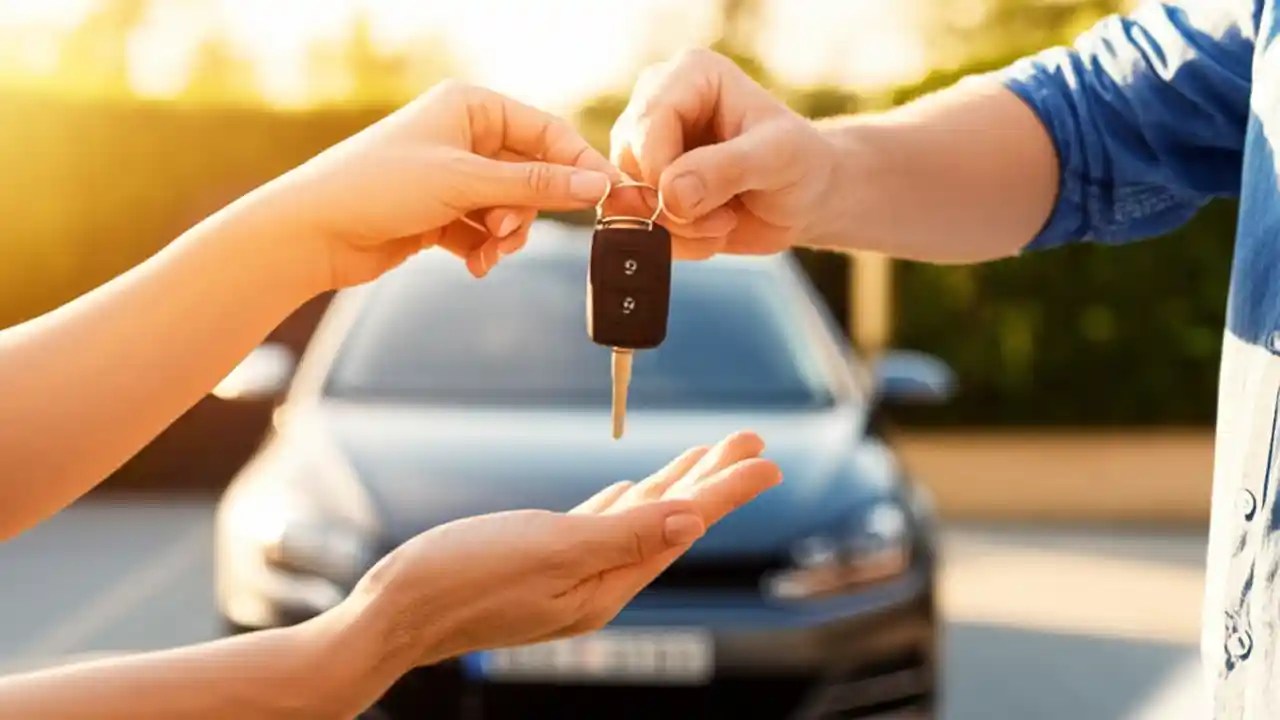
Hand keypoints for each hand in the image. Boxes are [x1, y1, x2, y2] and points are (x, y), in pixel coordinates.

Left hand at [275, 80, 614, 286]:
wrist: (313, 232)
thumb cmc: (379, 187)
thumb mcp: (466, 182)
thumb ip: (536, 184)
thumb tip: (598, 183)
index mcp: (471, 106)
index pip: (546, 132)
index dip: (580, 166)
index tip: (612, 198)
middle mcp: (463, 135)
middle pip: (530, 175)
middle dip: (525, 211)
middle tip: (507, 234)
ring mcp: (451, 175)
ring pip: (510, 208)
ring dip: (504, 235)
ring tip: (484, 251)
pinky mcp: (440, 212)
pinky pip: (484, 230)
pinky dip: (483, 249)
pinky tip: (471, 264)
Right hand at [344, 432, 778, 666]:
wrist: (393, 614)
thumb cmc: (463, 580)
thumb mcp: (550, 550)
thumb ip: (623, 535)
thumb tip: (691, 518)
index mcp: (607, 584)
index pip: (684, 526)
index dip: (727, 490)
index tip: (766, 459)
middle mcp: (597, 583)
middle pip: (671, 520)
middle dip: (712, 479)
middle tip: (750, 441)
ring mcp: (569, 573)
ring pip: (638, 519)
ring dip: (675, 484)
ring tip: (707, 455)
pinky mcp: (539, 561)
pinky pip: (600, 525)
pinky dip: (624, 502)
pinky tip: (630, 489)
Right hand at [610, 49, 835, 258]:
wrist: (804, 198)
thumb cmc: (800, 164)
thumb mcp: (778, 158)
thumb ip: (726, 169)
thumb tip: (672, 193)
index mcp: (689, 75)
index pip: (647, 122)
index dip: (661, 170)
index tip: (696, 202)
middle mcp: (657, 103)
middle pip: (627, 162)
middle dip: (670, 206)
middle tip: (721, 218)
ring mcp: (646, 147)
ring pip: (626, 198)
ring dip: (674, 228)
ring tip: (721, 223)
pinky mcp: (644, 186)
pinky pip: (635, 224)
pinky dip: (672, 242)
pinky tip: (710, 234)